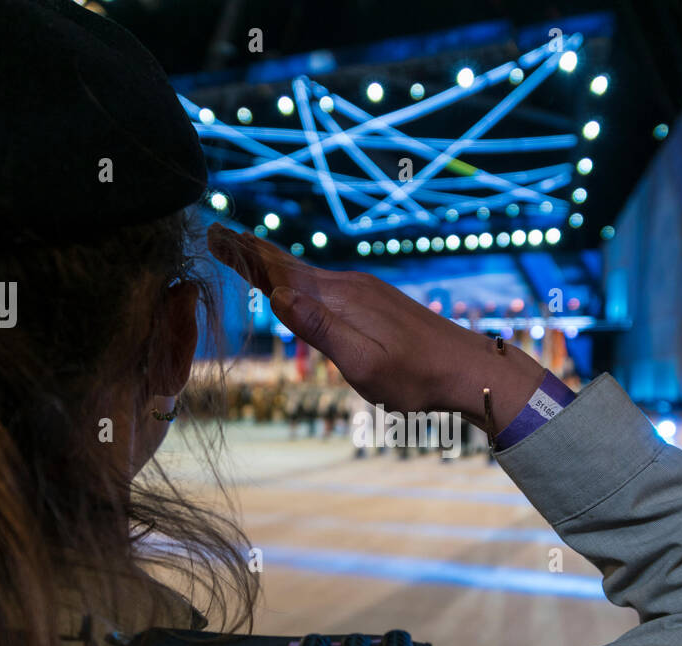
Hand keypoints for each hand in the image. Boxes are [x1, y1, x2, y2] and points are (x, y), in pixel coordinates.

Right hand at [207, 223, 544, 430]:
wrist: (468, 369)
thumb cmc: (416, 377)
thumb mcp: (363, 363)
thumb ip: (321, 330)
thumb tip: (276, 295)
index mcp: (339, 299)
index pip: (279, 271)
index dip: (245, 256)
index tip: (213, 234)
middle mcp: (349, 287)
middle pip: (289, 265)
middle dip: (251, 252)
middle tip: (218, 233)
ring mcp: (364, 292)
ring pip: (307, 274)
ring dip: (272, 263)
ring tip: (245, 251)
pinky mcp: (375, 302)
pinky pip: (325, 284)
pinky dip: (298, 277)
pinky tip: (296, 284)